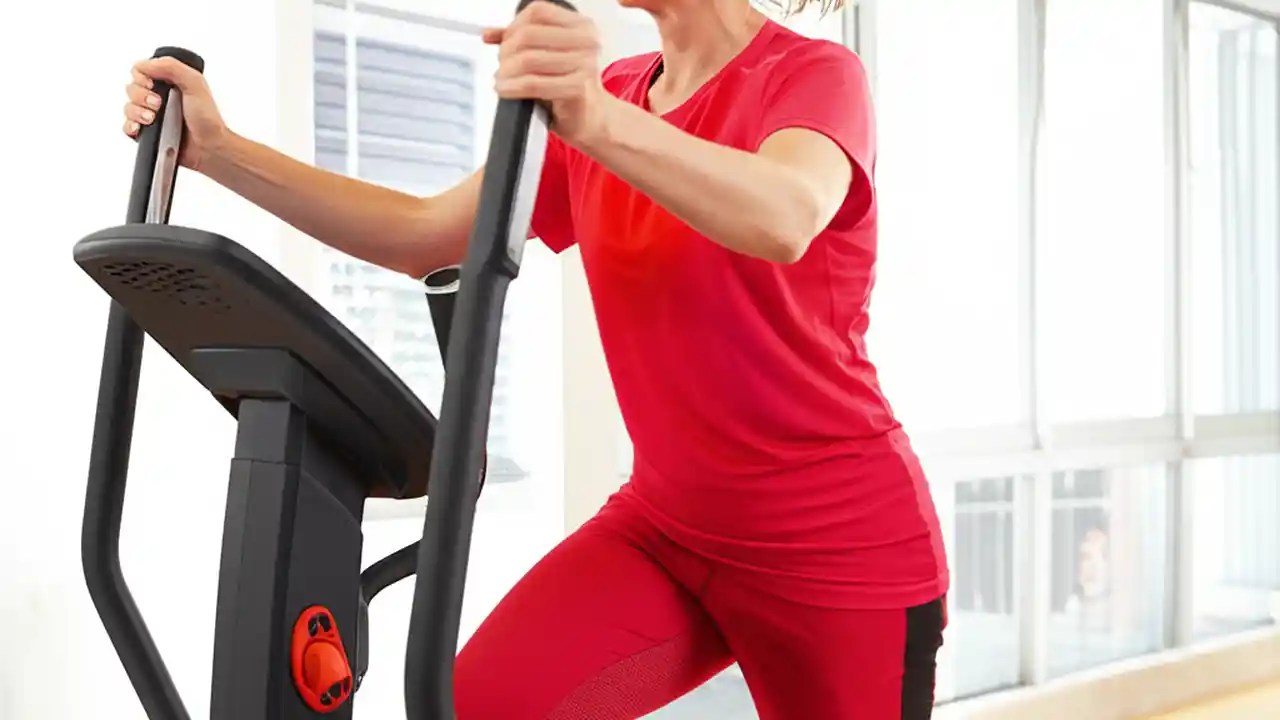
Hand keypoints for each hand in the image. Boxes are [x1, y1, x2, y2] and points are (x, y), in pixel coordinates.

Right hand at [123, 57, 228, 171]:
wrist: (209, 148)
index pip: (140, 70)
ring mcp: (152, 115)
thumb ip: (172, 67)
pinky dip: (131, 127)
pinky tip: (141, 128)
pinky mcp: (148, 132)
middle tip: (158, 105)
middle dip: (141, 96)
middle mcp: (159, 96)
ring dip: (137, 112)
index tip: (153, 85)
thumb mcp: (195, 83)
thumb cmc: (207, 119)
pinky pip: (127, 127)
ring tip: (152, 119)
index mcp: (169, 82)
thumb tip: (146, 64)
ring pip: (128, 107)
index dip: (142, 77)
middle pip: (131, 88)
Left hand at [484, 1, 611, 147]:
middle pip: (529, 35)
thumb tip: (490, 34)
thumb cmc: (569, 84)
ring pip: (528, 59)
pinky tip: (506, 90)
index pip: (538, 12)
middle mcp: (587, 42)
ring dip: (506, 71)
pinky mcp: (577, 88)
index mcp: (582, 26)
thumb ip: (521, 40)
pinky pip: (533, 84)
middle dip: (506, 51)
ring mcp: (585, 64)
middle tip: (501, 64)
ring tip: (502, 79)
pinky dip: (513, 87)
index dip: (514, 25)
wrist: (590, 116)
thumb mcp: (548, 55)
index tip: (505, 41)